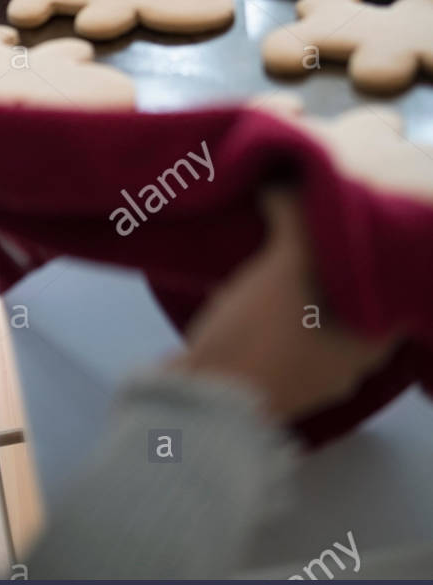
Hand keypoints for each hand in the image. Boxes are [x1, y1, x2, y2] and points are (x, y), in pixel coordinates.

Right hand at [168, 187, 398, 424]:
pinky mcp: (262, 381)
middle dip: (326, 265)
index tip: (347, 220)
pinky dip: (266, 308)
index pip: (385, 290)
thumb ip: (295, 220)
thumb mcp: (283, 267)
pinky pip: (276, 334)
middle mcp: (342, 370)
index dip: (368, 251)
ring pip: (308, 319)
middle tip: (308, 224)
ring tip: (274, 246)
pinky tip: (244, 283)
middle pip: (346, 303)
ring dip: (292, 286)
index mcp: (364, 348)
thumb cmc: (258, 337)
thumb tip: (286, 184)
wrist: (199, 400)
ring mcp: (301, 381)